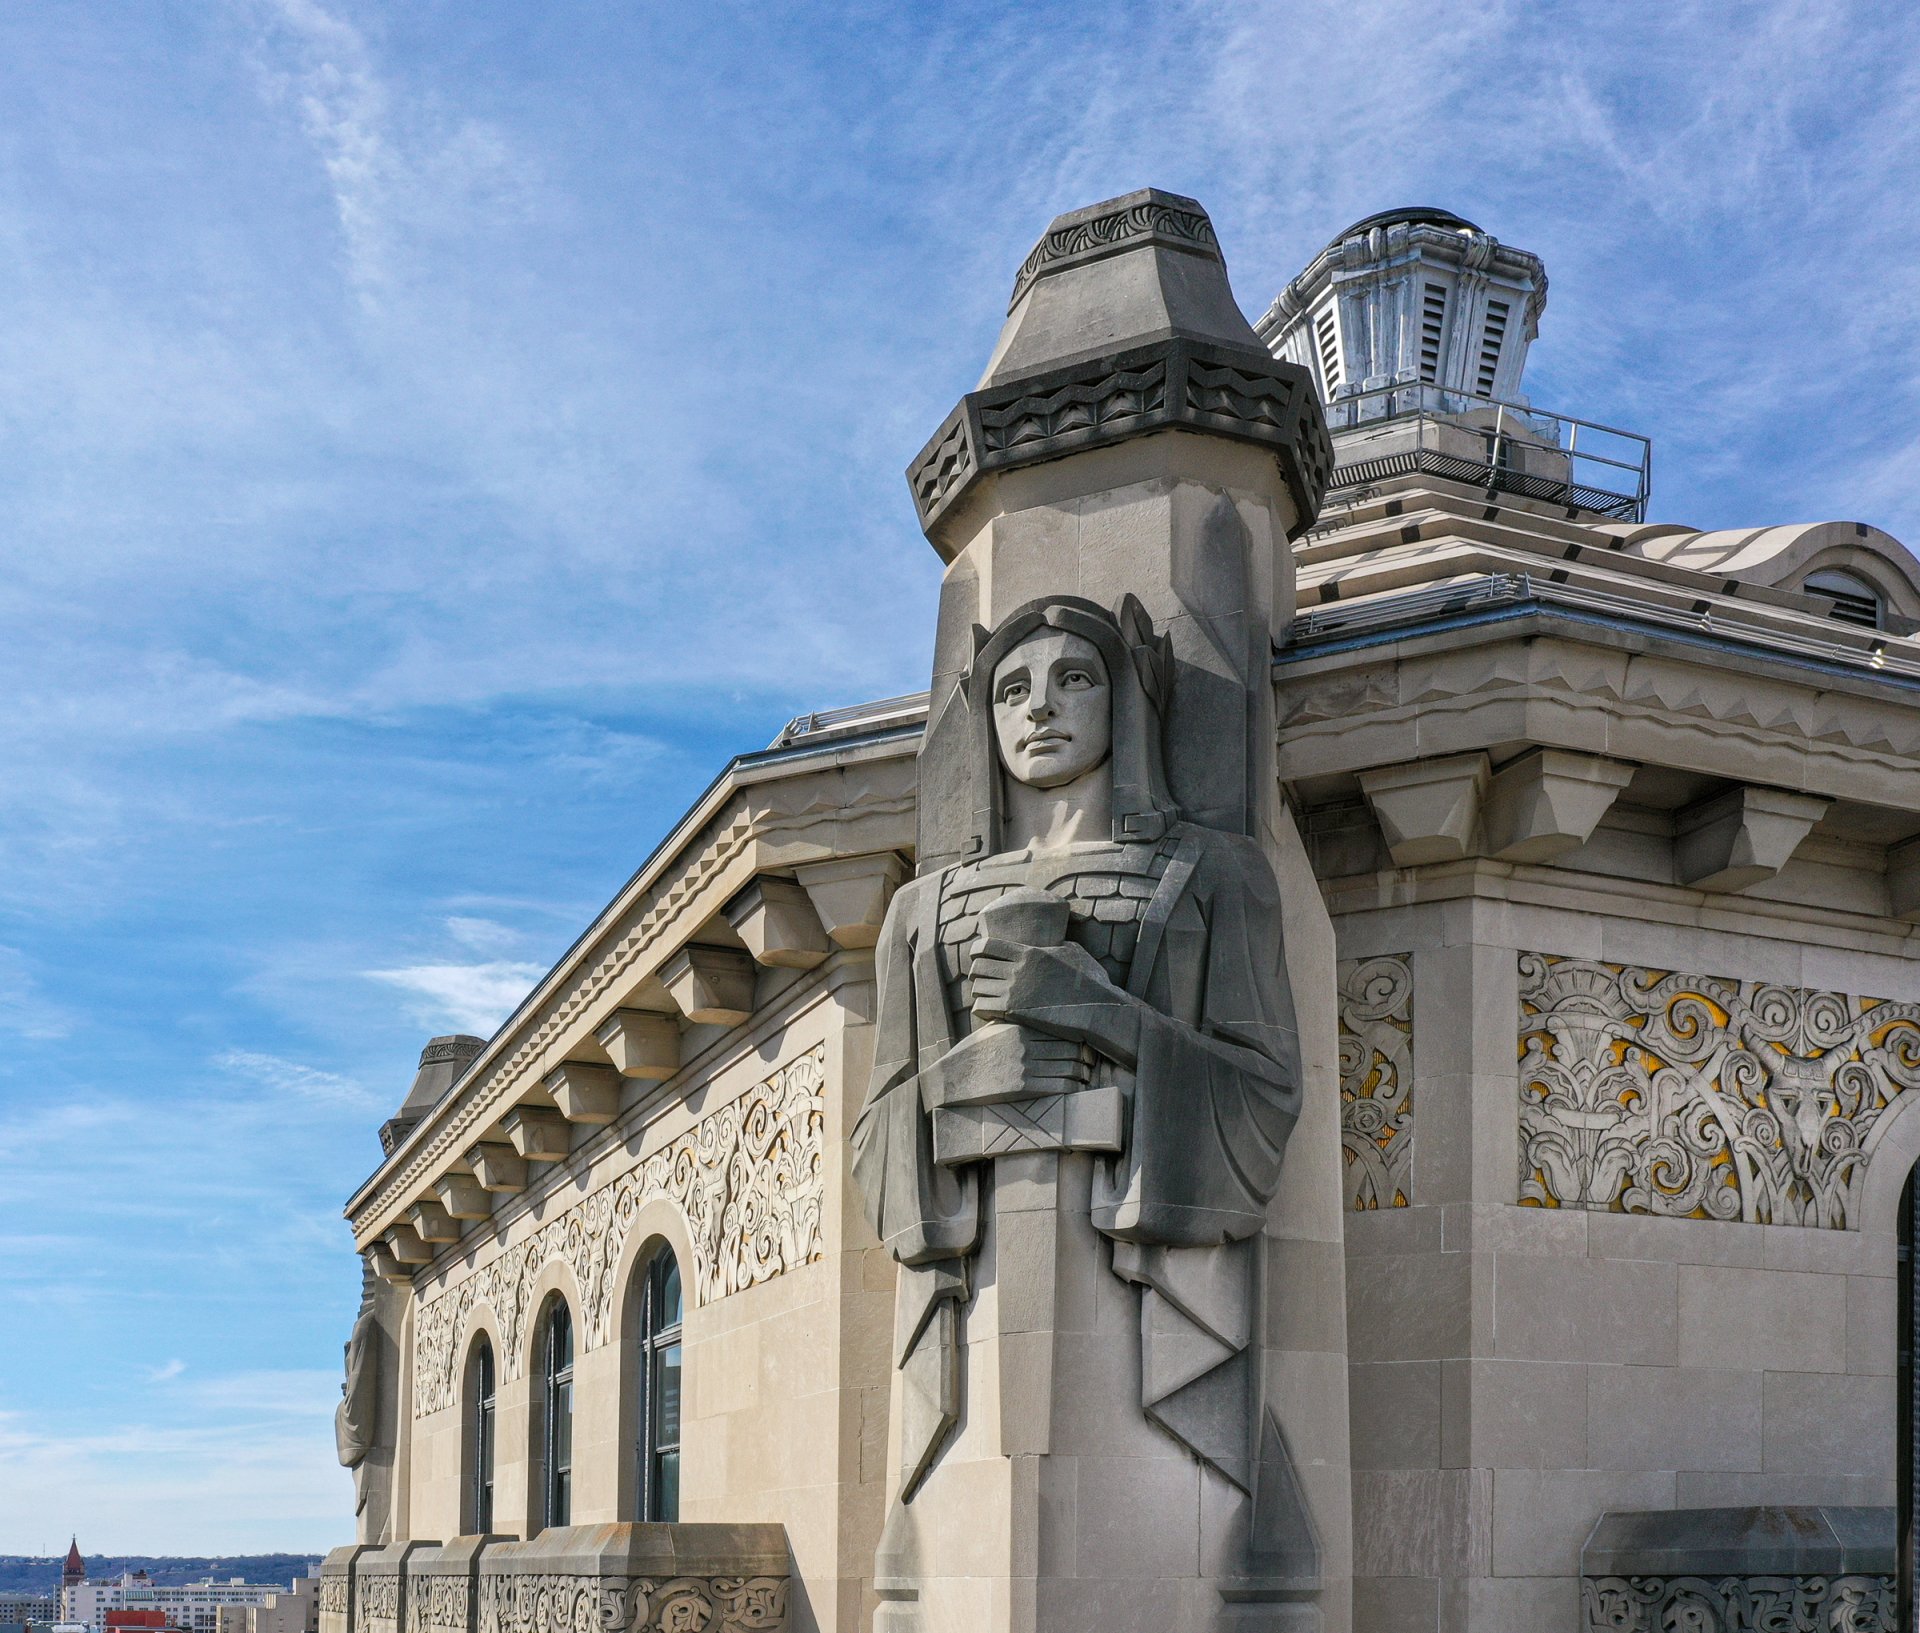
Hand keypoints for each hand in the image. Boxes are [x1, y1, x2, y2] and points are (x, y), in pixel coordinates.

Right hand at [919, 1021, 1090, 1108]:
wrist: (956, 1077)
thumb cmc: (976, 1051)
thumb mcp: (995, 1029)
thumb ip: (1019, 1022)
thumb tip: (1042, 1017)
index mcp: (1020, 1029)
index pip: (1061, 1029)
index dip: (1078, 1035)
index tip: (1085, 1039)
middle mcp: (1026, 1047)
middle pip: (1069, 1048)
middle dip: (1084, 1054)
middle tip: (1091, 1057)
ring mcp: (1026, 1068)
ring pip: (1068, 1068)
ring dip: (1081, 1071)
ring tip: (1086, 1072)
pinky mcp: (1024, 1088)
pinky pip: (1058, 1085)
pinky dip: (1072, 1085)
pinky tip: (1075, 1085)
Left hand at [970, 937, 1121, 1029]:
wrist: (1096, 1009)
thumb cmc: (1090, 981)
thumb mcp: (1074, 952)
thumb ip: (1057, 944)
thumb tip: (1056, 939)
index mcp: (1029, 952)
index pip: (987, 946)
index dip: (977, 950)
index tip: (977, 955)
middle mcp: (1017, 970)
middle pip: (978, 967)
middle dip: (976, 972)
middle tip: (981, 978)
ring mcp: (1014, 992)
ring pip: (978, 988)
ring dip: (979, 991)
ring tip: (986, 995)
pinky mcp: (1015, 1013)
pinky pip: (982, 1007)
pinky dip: (981, 1008)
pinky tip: (988, 1010)